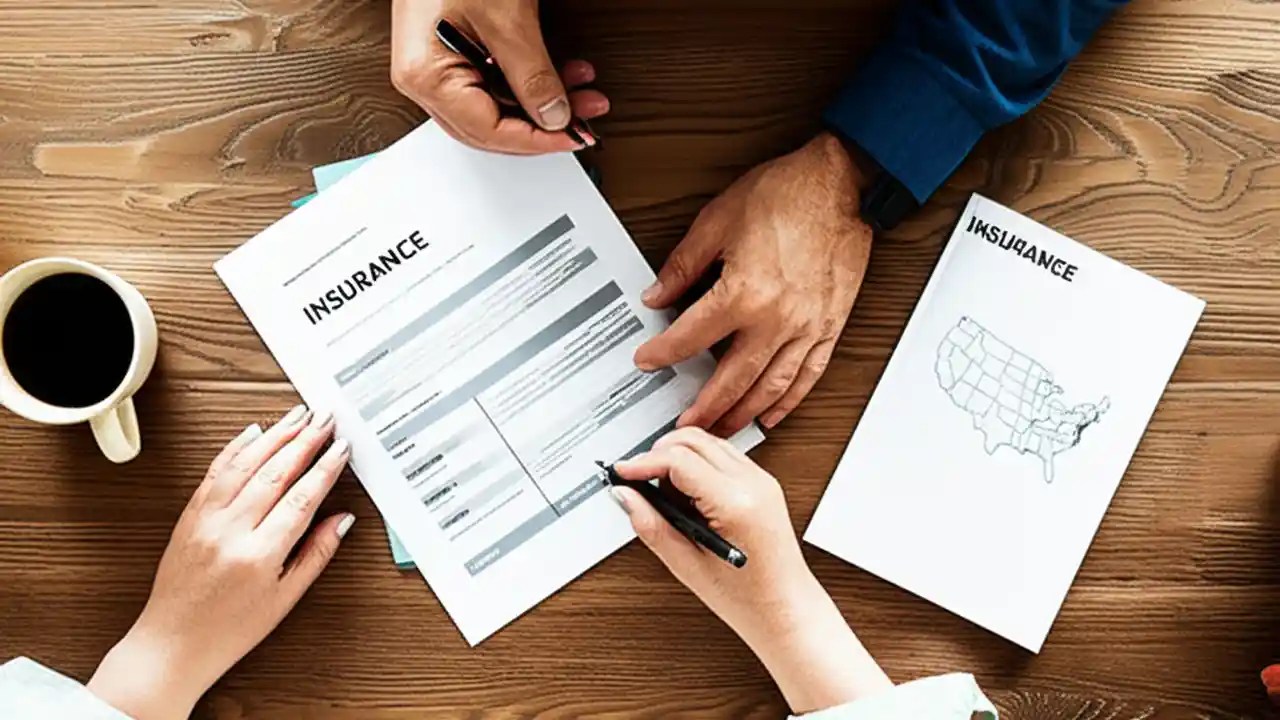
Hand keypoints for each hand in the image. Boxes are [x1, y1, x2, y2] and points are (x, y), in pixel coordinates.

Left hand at [87, 406, 354, 719]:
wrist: (172, 643)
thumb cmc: (229, 630)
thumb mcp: (285, 599)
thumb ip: (316, 554)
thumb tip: (342, 520)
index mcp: (258, 555)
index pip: (301, 498)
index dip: (325, 469)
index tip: (342, 449)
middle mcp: (230, 531)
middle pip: (275, 472)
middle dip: (304, 440)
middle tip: (325, 419)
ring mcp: (205, 520)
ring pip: (244, 464)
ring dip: (274, 435)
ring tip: (298, 415)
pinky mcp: (189, 516)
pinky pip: (214, 472)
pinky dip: (235, 447)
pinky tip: (254, 432)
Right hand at [391, 0, 609, 153]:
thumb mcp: (507, 18)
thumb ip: (532, 74)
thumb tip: (555, 117)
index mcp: (426, 74)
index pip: (488, 131)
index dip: (536, 139)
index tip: (573, 135)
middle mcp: (424, 76)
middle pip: (490, 126)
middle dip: (543, 123)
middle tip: (585, 117)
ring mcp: (437, 65)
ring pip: (496, 107)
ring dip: (542, 101)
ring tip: (581, 88)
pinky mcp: (453, 51)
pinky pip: (493, 82)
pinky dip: (529, 82)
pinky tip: (560, 73)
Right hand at [611, 428, 891, 713]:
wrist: (786, 608)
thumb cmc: (749, 598)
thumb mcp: (687, 565)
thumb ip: (652, 526)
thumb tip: (626, 496)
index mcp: (736, 504)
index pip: (678, 460)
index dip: (643, 462)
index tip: (622, 472)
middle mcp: (753, 484)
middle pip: (692, 440)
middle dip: (657, 454)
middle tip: (637, 482)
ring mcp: (761, 480)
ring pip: (707, 442)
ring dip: (677, 456)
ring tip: (664, 495)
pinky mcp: (763, 483)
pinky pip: (722, 455)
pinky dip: (696, 463)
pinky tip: (687, 495)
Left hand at [633, 132, 872, 434]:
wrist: (839, 184)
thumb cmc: (786, 195)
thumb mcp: (717, 222)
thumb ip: (683, 266)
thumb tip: (658, 294)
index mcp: (744, 294)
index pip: (691, 338)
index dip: (663, 353)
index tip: (647, 361)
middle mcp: (776, 320)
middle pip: (731, 379)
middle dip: (704, 408)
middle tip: (684, 424)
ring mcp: (806, 327)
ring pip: (770, 387)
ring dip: (743, 414)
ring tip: (722, 427)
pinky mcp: (829, 326)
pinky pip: (808, 375)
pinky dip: (789, 401)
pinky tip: (773, 413)